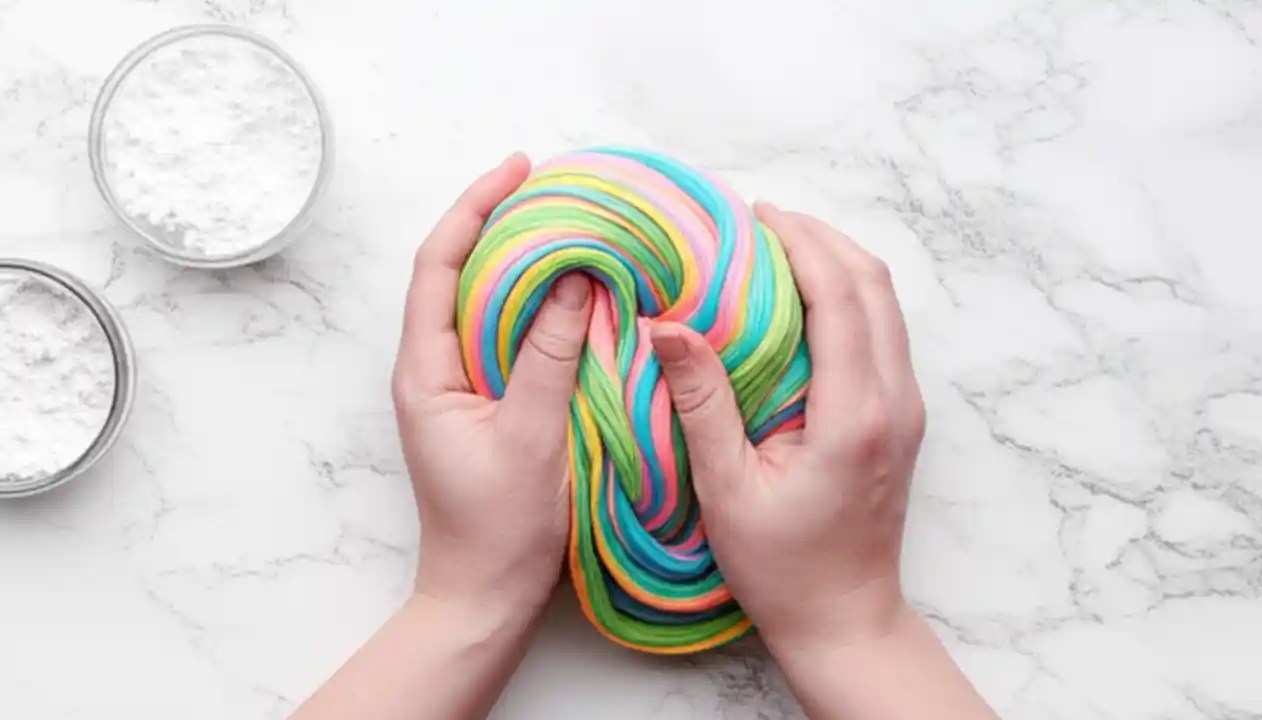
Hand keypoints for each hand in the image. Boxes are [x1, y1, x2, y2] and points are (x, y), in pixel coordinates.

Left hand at [392, 152, 590, 617]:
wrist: (485, 596)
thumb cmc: (499, 529)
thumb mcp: (532, 436)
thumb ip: (551, 356)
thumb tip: (575, 279)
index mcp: (425, 371)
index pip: (438, 266)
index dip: (474, 210)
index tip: (517, 168)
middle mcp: (433, 370)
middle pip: (457, 273)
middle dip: (498, 222)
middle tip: (551, 186)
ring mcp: (459, 387)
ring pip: (483, 303)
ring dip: (519, 260)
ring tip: (564, 222)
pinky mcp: (486, 404)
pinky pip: (507, 336)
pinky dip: (536, 304)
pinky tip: (572, 293)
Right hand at [651, 204, 992, 718]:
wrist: (845, 618)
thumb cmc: (782, 568)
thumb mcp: (726, 489)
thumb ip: (701, 402)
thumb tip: (667, 326)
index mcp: (854, 415)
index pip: (841, 297)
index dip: (801, 243)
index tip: (756, 215)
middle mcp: (894, 402)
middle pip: (874, 286)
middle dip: (821, 238)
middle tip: (762, 221)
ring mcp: (906, 409)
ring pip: (886, 305)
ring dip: (837, 264)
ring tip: (778, 247)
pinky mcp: (901, 418)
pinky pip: (883, 333)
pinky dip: (848, 298)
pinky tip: (802, 300)